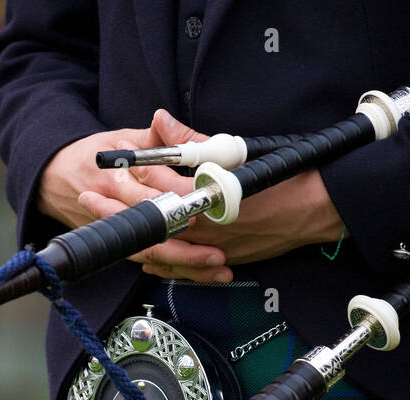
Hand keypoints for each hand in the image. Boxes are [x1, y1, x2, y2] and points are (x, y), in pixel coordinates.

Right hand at [36, 126, 230, 282]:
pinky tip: (200, 274)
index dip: (180, 201)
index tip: (204, 208)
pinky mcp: (116, 242)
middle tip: (218, 251)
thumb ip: (150, 137)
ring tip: (217, 268)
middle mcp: (113, 206)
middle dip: (186, 244)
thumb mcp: (118, 138)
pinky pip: (147, 260)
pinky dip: (173, 269)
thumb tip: (166, 121)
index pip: (152, 191)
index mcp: (115, 177)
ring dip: (184, 263)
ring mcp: (113, 229)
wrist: (51, 179)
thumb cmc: (89, 156)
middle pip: (153, 229)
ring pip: (150, 252)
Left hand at [76, 109, 346, 279]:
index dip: (127, 180)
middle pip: (148, 226)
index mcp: (206, 200)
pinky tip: (144, 256)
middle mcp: (206, 230)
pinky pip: (183, 267)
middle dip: (115, 213)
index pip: (153, 192)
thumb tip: (159, 121)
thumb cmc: (286, 178)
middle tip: (89, 200)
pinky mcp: (224, 261)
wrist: (320, 208)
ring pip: (161, 251)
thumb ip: (193, 141)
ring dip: (132, 238)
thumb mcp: (238, 153)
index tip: (106, 171)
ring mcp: (215, 249)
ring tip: (108, 228)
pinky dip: (161, 261)